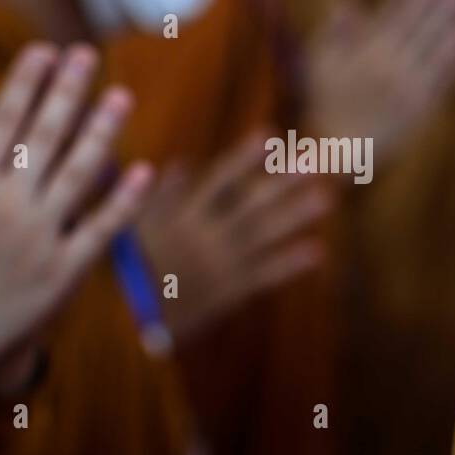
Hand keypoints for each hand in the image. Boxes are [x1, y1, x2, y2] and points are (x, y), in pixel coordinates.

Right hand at [0, 43, 152, 436]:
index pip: (3, 119)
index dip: (26, 81)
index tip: (46, 50)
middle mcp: (4, 205)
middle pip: (44, 136)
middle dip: (68, 90)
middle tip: (88, 54)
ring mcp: (37, 239)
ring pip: (78, 173)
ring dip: (102, 131)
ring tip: (121, 96)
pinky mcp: (62, 272)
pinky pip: (98, 230)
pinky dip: (122, 201)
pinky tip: (141, 171)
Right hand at [136, 131, 330, 343]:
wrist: (128, 318)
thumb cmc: (129, 265)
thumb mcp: (132, 223)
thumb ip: (159, 195)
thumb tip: (182, 164)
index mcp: (182, 216)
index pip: (219, 181)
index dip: (244, 159)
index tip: (270, 136)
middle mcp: (206, 236)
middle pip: (250, 205)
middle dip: (282, 182)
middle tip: (316, 161)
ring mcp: (220, 264)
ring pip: (263, 236)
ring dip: (295, 217)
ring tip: (326, 198)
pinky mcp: (228, 291)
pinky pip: (263, 276)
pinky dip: (289, 265)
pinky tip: (317, 252)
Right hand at [305, 0, 454, 162]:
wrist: (340, 149)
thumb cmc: (328, 102)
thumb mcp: (319, 64)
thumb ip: (333, 30)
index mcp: (363, 53)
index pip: (392, 10)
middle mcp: (387, 66)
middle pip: (419, 21)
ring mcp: (408, 85)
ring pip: (436, 42)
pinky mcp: (423, 104)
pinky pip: (445, 73)